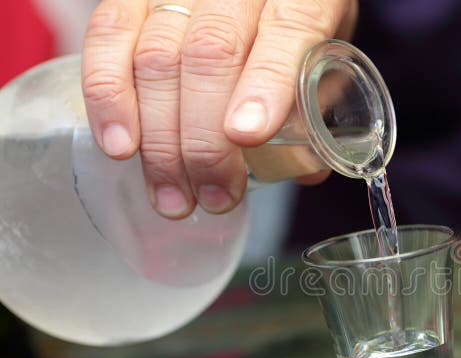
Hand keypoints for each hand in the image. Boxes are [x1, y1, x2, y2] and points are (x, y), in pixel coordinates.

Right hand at [82, 0, 356, 217]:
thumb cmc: (292, 31)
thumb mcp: (324, 61)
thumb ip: (314, 107)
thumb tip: (303, 171)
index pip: (288, 28)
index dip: (265, 84)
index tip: (247, 135)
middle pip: (213, 51)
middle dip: (208, 138)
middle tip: (216, 197)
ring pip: (158, 54)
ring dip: (162, 140)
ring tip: (175, 196)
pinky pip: (108, 35)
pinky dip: (108, 97)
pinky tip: (122, 147)